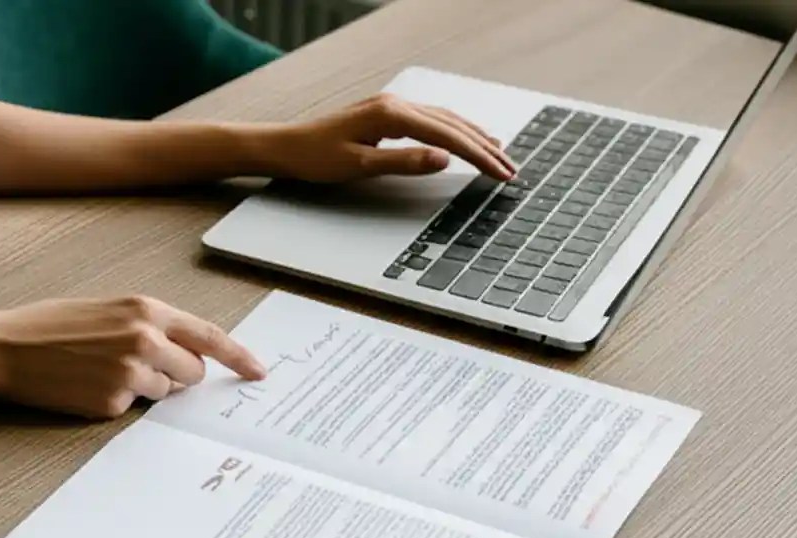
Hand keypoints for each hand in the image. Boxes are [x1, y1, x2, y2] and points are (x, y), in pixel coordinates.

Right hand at [0, 295, 265, 418]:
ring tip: (99, 371)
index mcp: (145, 310)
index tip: (258, 371)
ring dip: (144, 388)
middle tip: (140, 368)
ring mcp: (130, 373)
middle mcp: (145, 339)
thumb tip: (182, 351)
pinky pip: (132, 409)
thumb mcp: (105, 311)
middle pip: (192, 371)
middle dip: (177, 376)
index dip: (238, 356)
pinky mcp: (112, 402)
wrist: (1, 349)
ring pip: (164, 393)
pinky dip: (114, 402)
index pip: (208, 335)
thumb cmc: (48, 327)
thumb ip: (148, 326)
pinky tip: (84, 386)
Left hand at [260, 93, 515, 183]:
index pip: (448, 136)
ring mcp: (391, 107)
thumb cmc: (315, 158)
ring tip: (500, 152)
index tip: (502, 173)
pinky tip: (462, 137)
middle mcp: (395, 105)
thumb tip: (444, 158)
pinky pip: (431, 119)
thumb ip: (403, 162)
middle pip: (452, 124)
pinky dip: (454, 130)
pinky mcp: (386, 115)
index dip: (479, 156)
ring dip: (474, 136)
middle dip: (484, 148)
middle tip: (511, 170)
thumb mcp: (359, 166)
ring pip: (444, 119)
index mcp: (392, 115)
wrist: (285, 146)